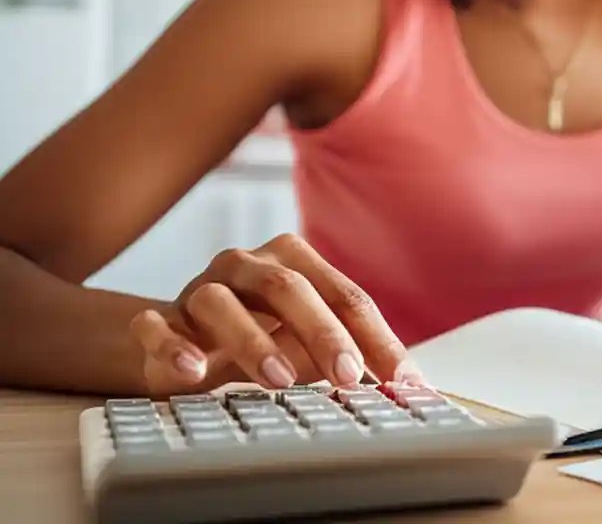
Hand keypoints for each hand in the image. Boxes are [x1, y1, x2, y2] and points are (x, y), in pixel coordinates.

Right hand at [128, 234, 424, 395]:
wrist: (178, 344)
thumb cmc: (261, 338)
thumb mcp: (309, 345)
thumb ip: (348, 356)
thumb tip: (401, 383)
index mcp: (294, 261)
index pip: (345, 295)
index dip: (375, 337)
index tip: (400, 379)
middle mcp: (246, 265)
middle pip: (287, 287)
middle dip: (322, 332)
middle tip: (348, 375)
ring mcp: (198, 288)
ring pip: (221, 302)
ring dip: (253, 341)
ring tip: (280, 380)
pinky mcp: (158, 320)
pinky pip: (157, 325)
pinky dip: (173, 345)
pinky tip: (193, 370)